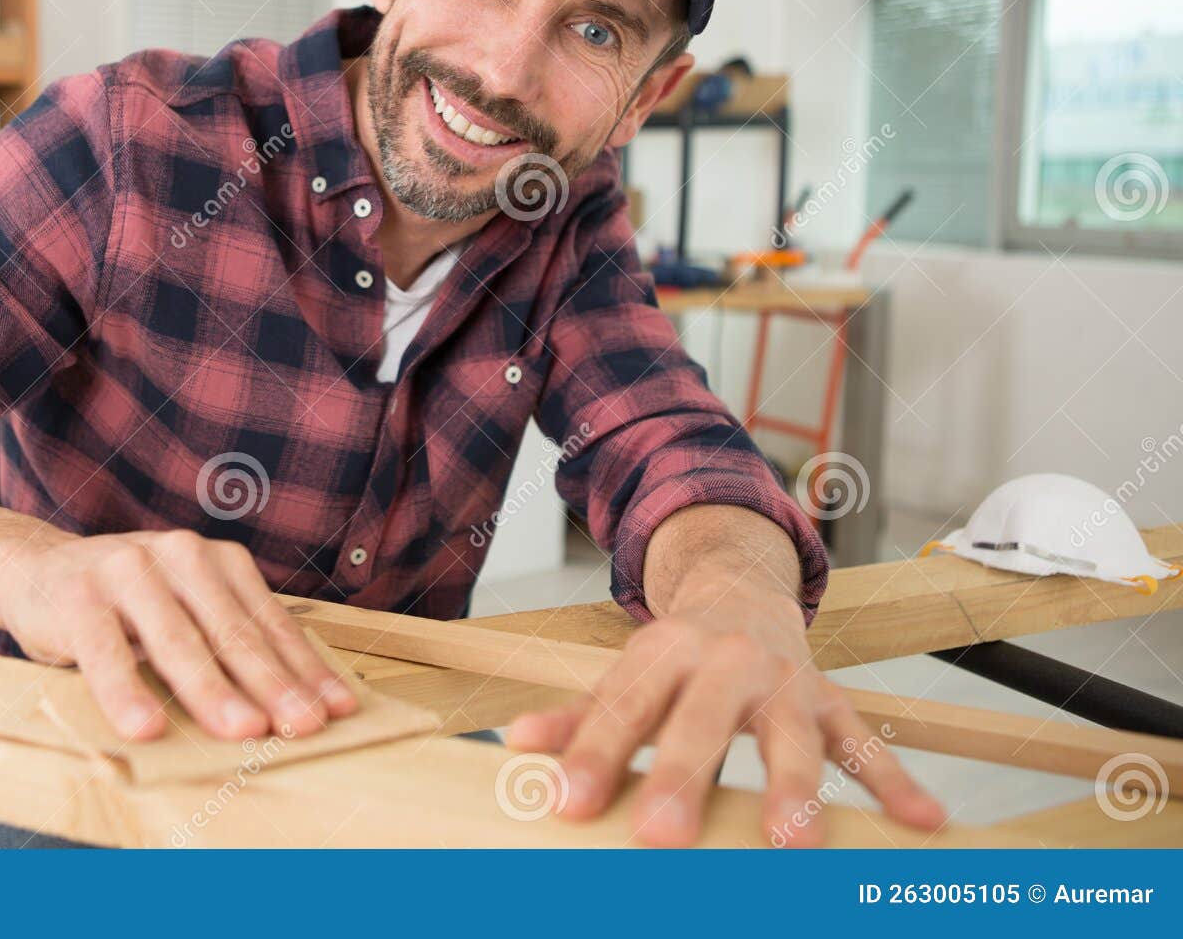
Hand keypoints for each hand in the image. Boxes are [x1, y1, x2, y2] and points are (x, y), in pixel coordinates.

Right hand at [4, 529, 356, 741]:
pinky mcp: (78, 596)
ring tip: (243, 730)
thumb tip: (295, 704)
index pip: (271, 623)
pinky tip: (147, 727)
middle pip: (234, 632)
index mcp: (219, 561)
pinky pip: (106, 652)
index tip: (338, 710)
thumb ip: (231, 643)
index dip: (306, 669)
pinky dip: (127, 692)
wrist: (38, 570)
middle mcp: (181, 556)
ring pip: (179, 640)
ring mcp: (128, 570)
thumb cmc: (128, 605)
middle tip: (303, 726)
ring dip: (212, 690)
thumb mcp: (188, 611)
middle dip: (273, 684)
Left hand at [507, 583, 946, 846]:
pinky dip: (895, 783)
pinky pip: (866, 744)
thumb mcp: (626, 676)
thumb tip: (518, 746)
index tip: (568, 805)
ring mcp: (786, 683)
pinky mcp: (833, 702)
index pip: (624, 707)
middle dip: (682, 778)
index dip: (593, 754)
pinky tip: (923, 822)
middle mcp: (727, 662)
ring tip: (794, 844)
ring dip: (795, 789)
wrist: (742, 595)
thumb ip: (580, 715)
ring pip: (793, 736)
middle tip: (660, 838)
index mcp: (665, 653)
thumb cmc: (677, 658)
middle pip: (703, 723)